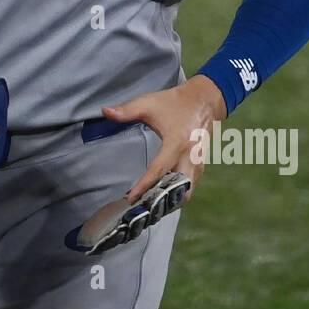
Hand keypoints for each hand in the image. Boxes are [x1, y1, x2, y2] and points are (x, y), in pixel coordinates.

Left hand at [102, 75, 226, 203]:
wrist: (204, 100)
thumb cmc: (174, 102)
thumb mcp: (148, 103)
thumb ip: (126, 110)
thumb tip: (105, 112)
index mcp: (176, 143)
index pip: (158, 170)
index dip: (144, 186)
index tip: (131, 198)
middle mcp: (190, 156)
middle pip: (178, 189)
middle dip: (161, 201)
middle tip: (141, 208)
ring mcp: (198, 162)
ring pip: (186, 191)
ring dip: (170, 200)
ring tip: (149, 205)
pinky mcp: (201, 165)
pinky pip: (190, 186)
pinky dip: (178, 193)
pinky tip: (162, 195)